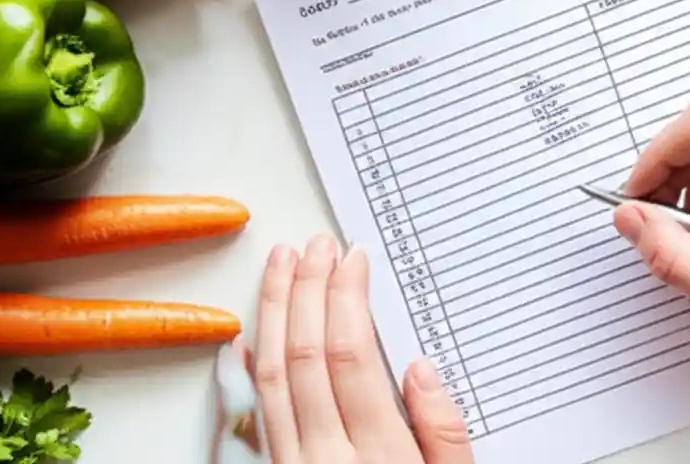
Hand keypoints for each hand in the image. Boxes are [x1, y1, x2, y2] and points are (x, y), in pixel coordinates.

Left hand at [252, 233, 473, 462]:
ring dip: (274, 311)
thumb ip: (444, 434)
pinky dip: (245, 369)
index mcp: (379, 455)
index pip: (352, 355)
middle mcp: (326, 459)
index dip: (347, 298)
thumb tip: (423, 371)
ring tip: (281, 266)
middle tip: (316, 248)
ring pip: (271, 376)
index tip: (353, 260)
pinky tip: (247, 335)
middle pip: (307, 355)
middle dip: (309, 289)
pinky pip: (251, 415)